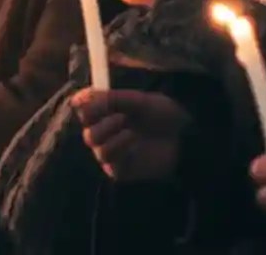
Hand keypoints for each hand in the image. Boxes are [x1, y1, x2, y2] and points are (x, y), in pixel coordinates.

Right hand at [71, 88, 191, 180]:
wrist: (185, 139)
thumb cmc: (164, 116)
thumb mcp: (139, 101)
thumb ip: (111, 99)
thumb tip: (81, 98)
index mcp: (109, 111)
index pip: (84, 105)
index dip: (84, 99)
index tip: (89, 96)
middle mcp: (106, 131)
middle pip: (86, 124)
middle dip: (99, 116)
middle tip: (120, 114)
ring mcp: (110, 151)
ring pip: (93, 140)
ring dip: (109, 130)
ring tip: (131, 129)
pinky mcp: (117, 169)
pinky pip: (106, 157)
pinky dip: (118, 145)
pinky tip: (133, 140)